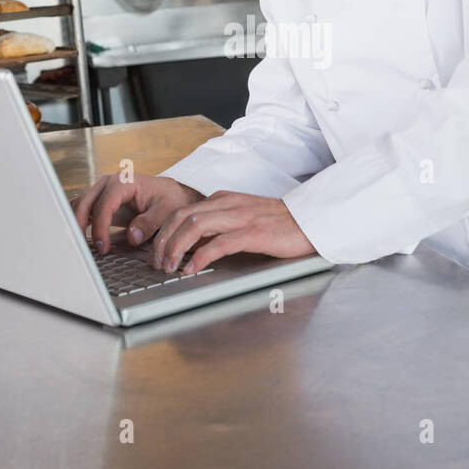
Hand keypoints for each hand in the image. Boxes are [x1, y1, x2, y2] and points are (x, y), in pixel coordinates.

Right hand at [70, 172, 203, 253]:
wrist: (170, 194)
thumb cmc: (169, 199)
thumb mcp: (167, 211)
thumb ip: (149, 223)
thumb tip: (132, 236)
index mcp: (124, 181)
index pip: (105, 204)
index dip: (101, 227)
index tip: (103, 247)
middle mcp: (109, 182)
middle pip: (85, 203)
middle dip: (81, 226)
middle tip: (86, 249)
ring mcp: (102, 190)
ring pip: (80, 205)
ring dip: (77, 224)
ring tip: (80, 245)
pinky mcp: (100, 200)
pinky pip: (83, 209)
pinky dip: (79, 222)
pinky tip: (81, 238)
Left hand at [149, 190, 315, 273]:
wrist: (312, 219)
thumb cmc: (278, 223)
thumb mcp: (242, 217)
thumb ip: (218, 225)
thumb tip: (191, 245)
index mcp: (223, 199)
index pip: (181, 210)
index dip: (163, 231)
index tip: (156, 250)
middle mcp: (228, 204)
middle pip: (181, 216)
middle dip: (163, 240)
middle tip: (157, 262)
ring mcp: (241, 217)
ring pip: (194, 226)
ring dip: (176, 248)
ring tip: (169, 266)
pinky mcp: (254, 233)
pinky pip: (219, 243)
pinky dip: (200, 257)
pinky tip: (193, 268)